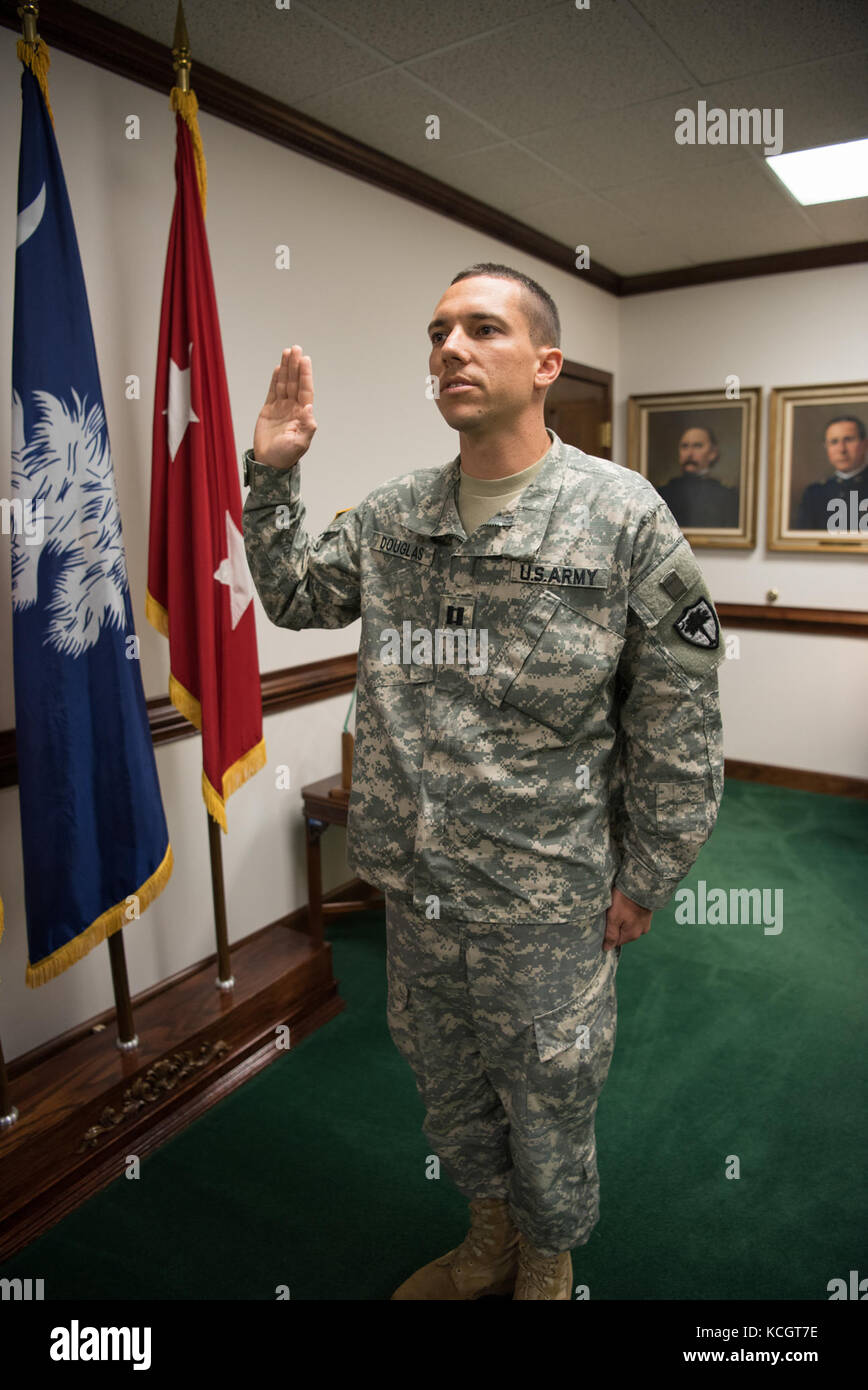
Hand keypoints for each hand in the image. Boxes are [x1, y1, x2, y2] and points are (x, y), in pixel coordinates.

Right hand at [253, 345, 316, 468]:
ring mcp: (281, 408)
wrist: (269, 463)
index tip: (304, 359)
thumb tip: (309, 407)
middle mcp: (293, 408)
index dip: (305, 374)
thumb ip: (307, 426)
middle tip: (296, 348)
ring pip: (285, 384)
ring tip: (287, 352)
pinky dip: (276, 379)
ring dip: (286, 368)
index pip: (305, 390)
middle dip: (295, 365)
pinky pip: (273, 391)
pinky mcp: (269, 410)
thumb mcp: (300, 444)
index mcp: (302, 414)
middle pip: (295, 382)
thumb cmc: (286, 456)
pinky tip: (279, 368)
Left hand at [603, 887, 651, 950]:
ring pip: (629, 925)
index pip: (616, 942)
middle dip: (616, 925)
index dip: (608, 933)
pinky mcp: (647, 914)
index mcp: (632, 935)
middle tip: (611, 912)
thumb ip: (611, 934)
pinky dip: (630, 913)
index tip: (604, 921)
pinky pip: (635, 917)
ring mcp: (645, 922)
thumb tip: (607, 949)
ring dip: (623, 918)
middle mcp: (641, 932)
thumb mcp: (613, 917)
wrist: (642, 884)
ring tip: (619, 906)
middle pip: (623, 933)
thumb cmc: (625, 901)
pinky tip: (626, 905)